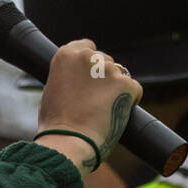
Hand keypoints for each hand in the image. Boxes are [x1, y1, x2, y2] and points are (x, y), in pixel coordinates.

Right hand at [35, 40, 141, 173]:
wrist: (68, 141)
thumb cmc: (56, 122)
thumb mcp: (53, 89)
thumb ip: (68, 75)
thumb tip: (78, 77)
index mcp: (66, 54)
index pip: (88, 46)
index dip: (91, 63)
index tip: (91, 76)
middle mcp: (88, 57)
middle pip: (105, 61)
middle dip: (104, 77)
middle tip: (96, 100)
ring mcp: (108, 69)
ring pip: (120, 75)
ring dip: (116, 89)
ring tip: (104, 110)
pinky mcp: (126, 84)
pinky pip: (134, 89)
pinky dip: (130, 100)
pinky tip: (118, 114)